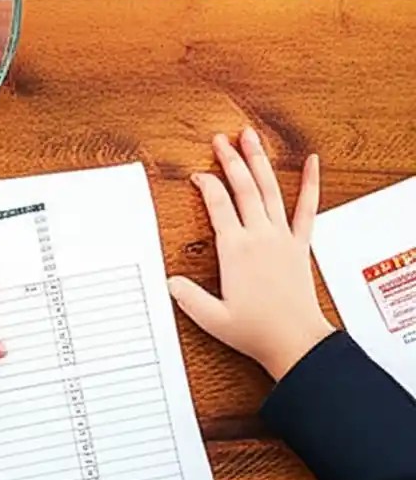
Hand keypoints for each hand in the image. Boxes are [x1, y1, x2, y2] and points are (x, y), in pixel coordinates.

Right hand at [169, 129, 333, 380]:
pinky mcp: (299, 245)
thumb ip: (187, 297)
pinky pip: (306, 208)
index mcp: (236, 250)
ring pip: (269, 190)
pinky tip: (312, 163)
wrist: (296, 341)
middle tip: (221, 140)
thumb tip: (168, 281)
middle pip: (244, 188)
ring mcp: (282, 238)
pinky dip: (310, 184)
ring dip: (259, 162)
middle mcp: (259, 237)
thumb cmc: (256, 330)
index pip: (218, 205)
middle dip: (230, 160)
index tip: (197, 175)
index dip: (206, 185)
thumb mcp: (212, 318)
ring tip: (251, 138)